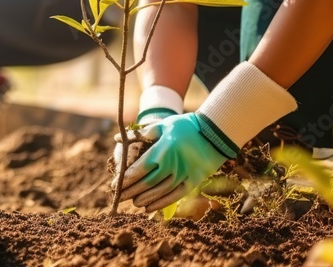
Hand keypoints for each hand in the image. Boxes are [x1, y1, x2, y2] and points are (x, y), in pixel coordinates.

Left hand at [117, 63, 298, 210]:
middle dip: (132, 191)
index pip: (139, 169)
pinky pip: (176, 195)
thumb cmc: (186, 126)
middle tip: (121, 197)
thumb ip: (140, 133)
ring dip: (145, 199)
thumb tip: (116, 138)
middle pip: (147, 183)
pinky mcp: (195, 181)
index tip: (116, 185)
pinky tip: (151, 208)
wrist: (216, 131)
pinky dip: (162, 203)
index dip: (126, 179)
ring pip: (161, 191)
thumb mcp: (164, 125)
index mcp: (162, 151)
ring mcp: (184, 174)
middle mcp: (172, 165)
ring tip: (135, 203)